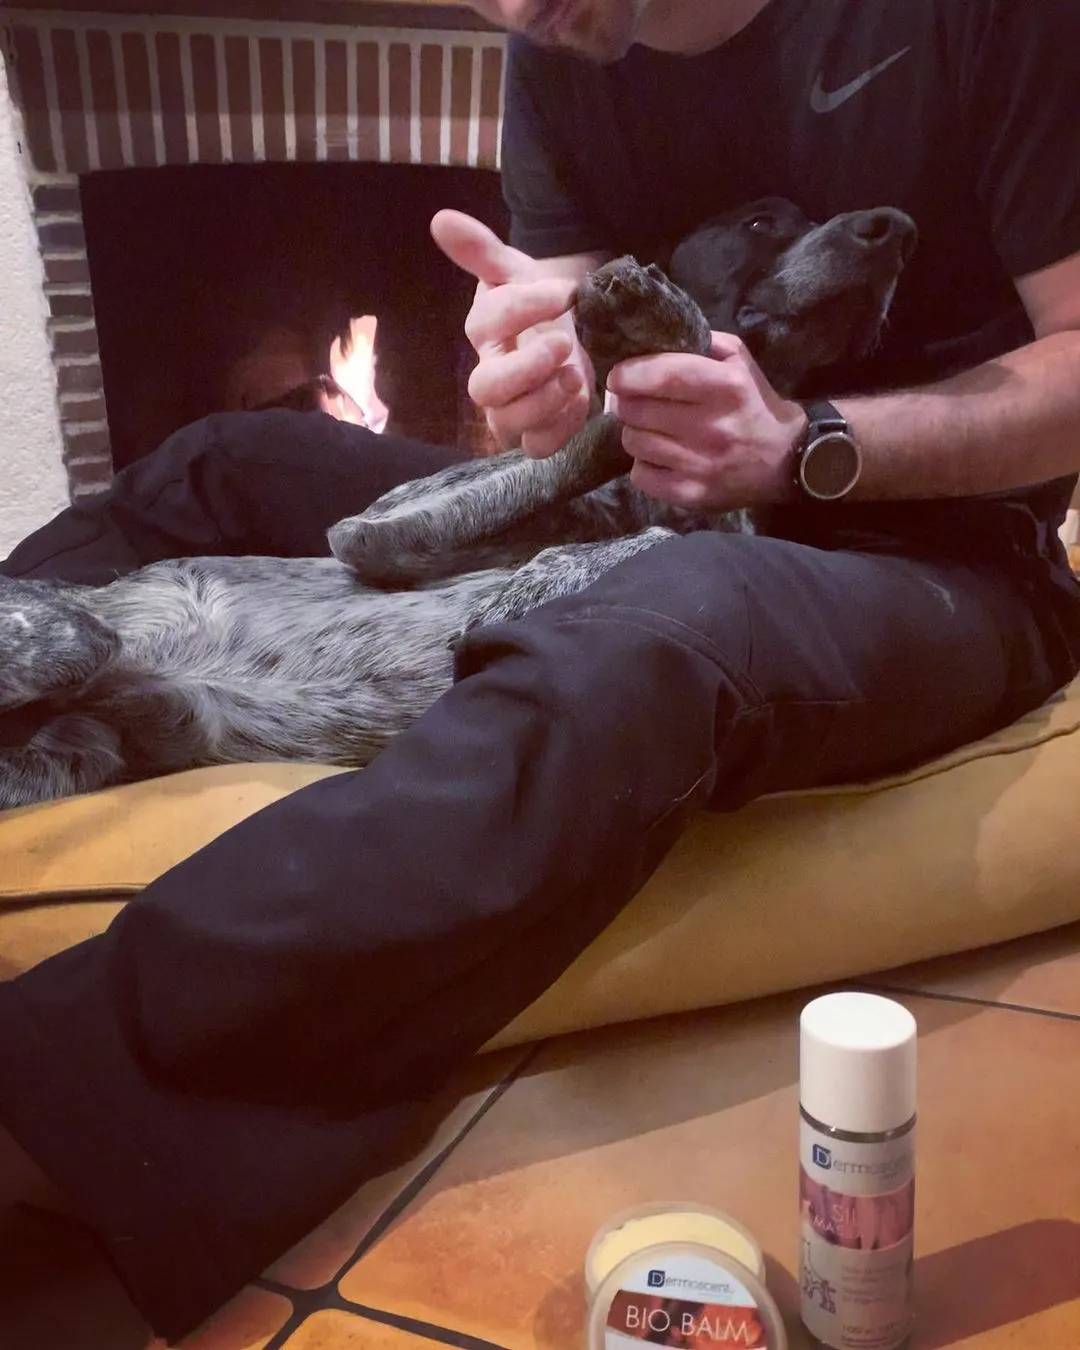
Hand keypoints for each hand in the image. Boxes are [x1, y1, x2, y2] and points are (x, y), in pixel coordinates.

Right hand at [430, 209, 593, 456]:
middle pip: (485, 388)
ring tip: (575, 373)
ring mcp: (510, 409)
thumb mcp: (517, 271)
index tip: (566, 292)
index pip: (488, 322)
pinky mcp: (535, 435)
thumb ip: (482, 250)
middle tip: (564, 343)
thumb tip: (441, 220)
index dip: (526, 306)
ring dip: (545, 399)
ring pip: (508, 421)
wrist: (571, 331)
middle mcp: (490, 374)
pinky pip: (537, 445)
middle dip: (526, 369)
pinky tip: (581, 399)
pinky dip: (560, 426)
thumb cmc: (539, 302)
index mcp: (484, 330)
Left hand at [606, 332, 808, 507]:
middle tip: (638, 403)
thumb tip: (651, 339)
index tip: (618, 377)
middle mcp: (712, 427)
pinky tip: (660, 458)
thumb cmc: (753, 404)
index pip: (663, 376)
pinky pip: (640, 476)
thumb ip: (699, 342)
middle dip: (628, 403)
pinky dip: (643, 465)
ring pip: (633, 442)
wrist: (783, 461)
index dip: (629, 374)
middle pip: (637, 411)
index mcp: (726, 387)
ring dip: (635, 433)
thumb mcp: (738, 360)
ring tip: (653, 430)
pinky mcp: (691, 494)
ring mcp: (700, 465)